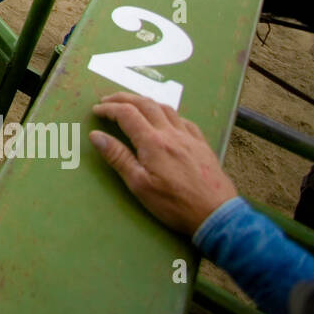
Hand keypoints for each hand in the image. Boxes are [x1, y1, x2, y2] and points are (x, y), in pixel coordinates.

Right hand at [90, 92, 237, 236]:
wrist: (216, 215)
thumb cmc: (174, 204)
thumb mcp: (139, 185)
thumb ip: (118, 157)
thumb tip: (96, 136)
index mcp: (153, 142)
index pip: (126, 114)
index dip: (109, 108)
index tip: (96, 110)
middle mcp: (171, 133)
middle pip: (145, 104)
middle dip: (124, 98)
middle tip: (108, 99)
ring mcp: (190, 137)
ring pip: (166, 108)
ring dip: (146, 102)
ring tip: (133, 105)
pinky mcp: (202, 145)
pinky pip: (184, 120)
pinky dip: (168, 114)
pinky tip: (166, 120)